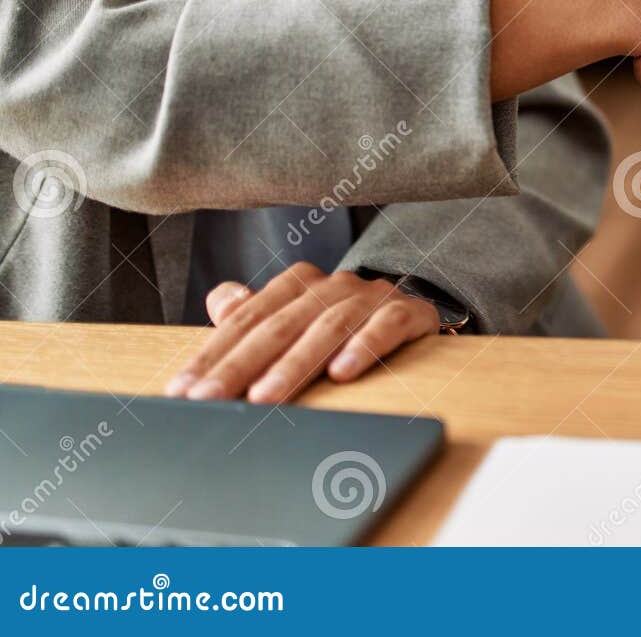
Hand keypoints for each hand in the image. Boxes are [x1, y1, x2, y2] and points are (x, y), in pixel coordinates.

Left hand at [165, 263, 438, 404]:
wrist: (414, 311)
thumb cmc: (342, 324)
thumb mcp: (294, 318)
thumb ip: (255, 314)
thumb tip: (222, 301)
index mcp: (298, 284)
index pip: (246, 319)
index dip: (213, 354)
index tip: (184, 390)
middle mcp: (333, 286)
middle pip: (280, 324)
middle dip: (241, 365)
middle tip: (211, 399)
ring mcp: (372, 297)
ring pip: (328, 327)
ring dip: (294, 364)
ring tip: (265, 397)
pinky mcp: (410, 312)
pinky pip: (387, 326)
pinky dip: (364, 347)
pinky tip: (343, 372)